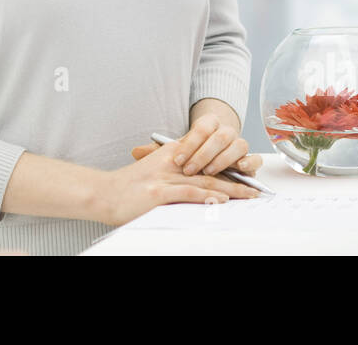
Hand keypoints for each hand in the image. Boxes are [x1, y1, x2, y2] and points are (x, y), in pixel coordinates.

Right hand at [97, 139, 260, 225]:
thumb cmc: (126, 187)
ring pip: (205, 181)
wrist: (102, 193)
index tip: (245, 174)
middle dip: (236, 180)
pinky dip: (206, 197)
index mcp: (170, 157)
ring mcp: (165, 178)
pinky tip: (220, 200)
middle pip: (210, 171)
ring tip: (248, 195)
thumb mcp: (152, 171)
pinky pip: (187, 193)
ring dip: (230, 189)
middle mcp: (171, 164)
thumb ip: (174, 172)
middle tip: (255, 189)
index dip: (228, 165)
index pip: (205, 157)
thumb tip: (199, 185)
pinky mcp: (158, 192)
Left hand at [130, 113, 259, 177]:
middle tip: (190, 169)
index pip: (201, 127)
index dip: (190, 143)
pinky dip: (250, 163)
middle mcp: (226, 131)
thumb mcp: (176, 150)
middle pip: (220, 136)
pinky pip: (255, 158)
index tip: (178, 159)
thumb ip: (158, 151)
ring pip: (238, 145)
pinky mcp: (250, 160)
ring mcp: (240, 144)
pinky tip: (239, 169)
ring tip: (209, 171)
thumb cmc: (193, 152)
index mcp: (208, 124)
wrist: (215, 152)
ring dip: (223, 159)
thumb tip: (135, 152)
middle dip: (204, 153)